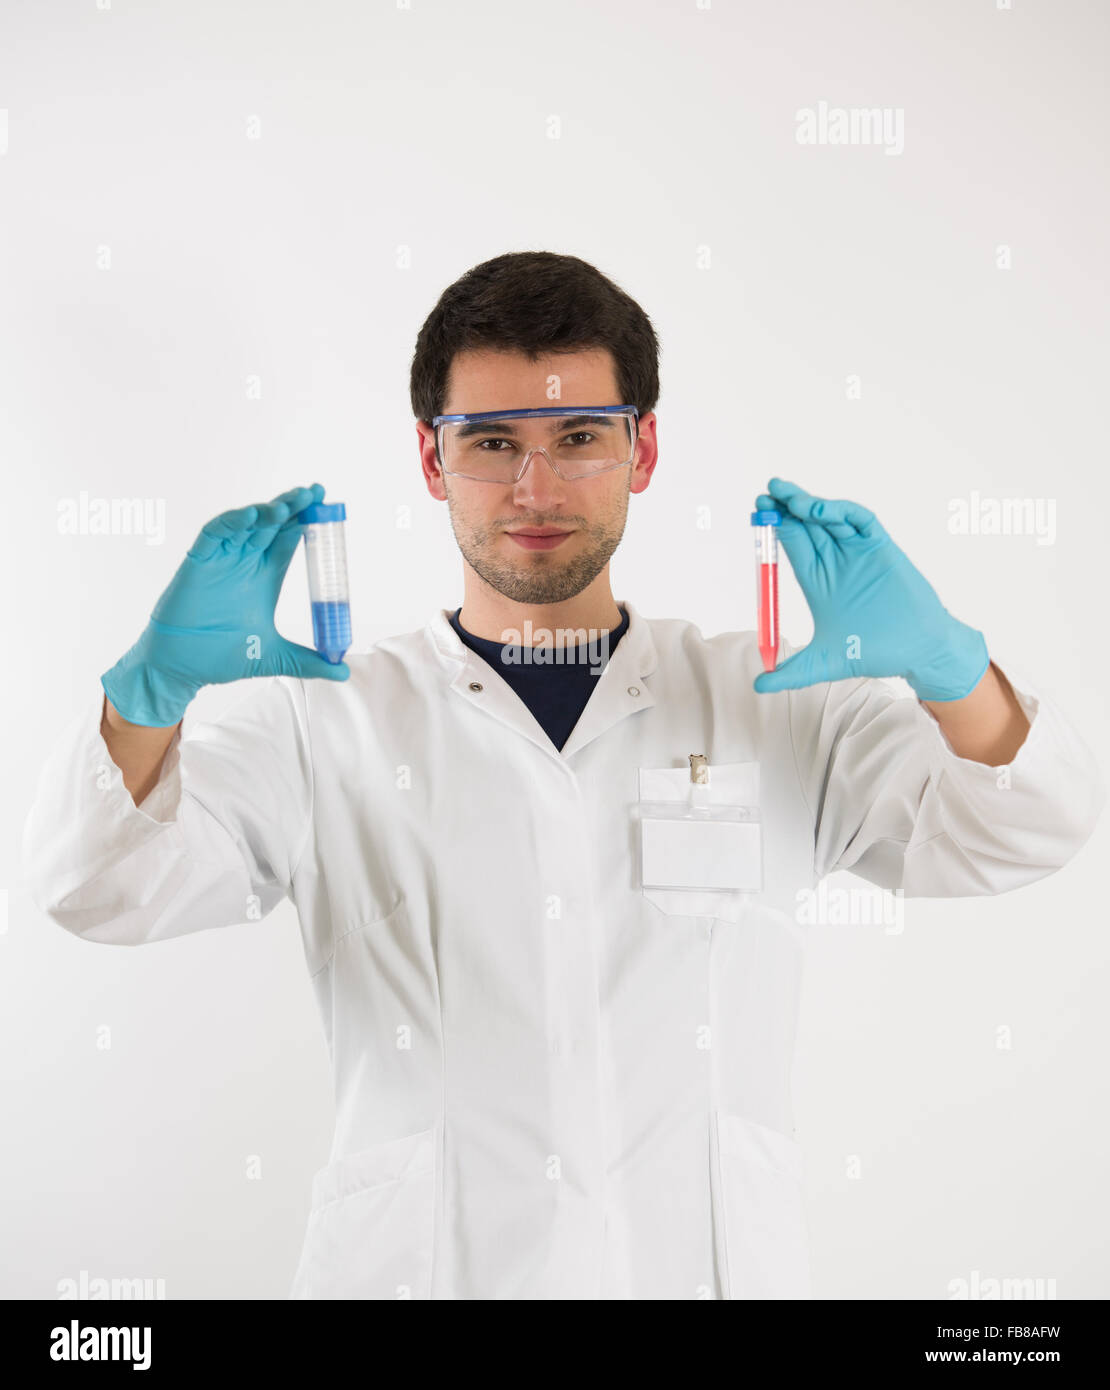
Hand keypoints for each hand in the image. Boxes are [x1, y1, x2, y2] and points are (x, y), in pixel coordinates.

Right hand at [101, 484, 349, 725]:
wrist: (182, 669)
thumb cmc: (221, 657)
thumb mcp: (275, 658)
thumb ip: (308, 662)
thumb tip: (344, 671)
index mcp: (264, 576)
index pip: (290, 538)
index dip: (307, 520)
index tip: (327, 503)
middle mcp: (245, 562)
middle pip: (272, 524)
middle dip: (292, 506)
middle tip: (314, 492)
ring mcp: (222, 560)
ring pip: (246, 524)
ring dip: (266, 511)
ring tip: (288, 504)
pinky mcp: (198, 563)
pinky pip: (214, 534)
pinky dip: (231, 523)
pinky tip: (250, 516)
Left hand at [752, 477, 988, 700]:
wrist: (917, 651)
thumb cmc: (874, 653)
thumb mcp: (822, 664)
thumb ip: (790, 673)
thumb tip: (758, 685)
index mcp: (818, 582)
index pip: (792, 547)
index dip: (774, 529)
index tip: (756, 513)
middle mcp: (836, 562)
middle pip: (806, 526)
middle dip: (785, 508)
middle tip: (765, 494)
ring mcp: (858, 552)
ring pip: (829, 518)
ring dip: (808, 504)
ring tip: (785, 496)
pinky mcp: (881, 547)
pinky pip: (860, 520)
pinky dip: (840, 511)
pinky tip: (818, 509)